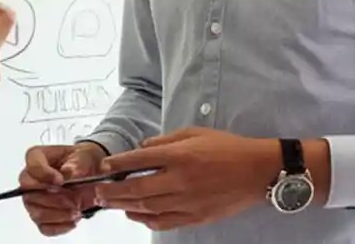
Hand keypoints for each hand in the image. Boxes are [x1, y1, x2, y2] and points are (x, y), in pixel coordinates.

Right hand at [19, 142, 106, 236]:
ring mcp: (34, 199)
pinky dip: (60, 226)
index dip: (43, 174)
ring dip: (58, 214)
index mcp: (38, 157)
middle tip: (73, 199)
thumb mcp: (84, 156)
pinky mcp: (42, 216)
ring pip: (36, 212)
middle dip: (53, 198)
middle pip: (29, 192)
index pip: (32, 164)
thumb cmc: (81, 161)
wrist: (90, 174)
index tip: (60, 180)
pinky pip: (44, 227)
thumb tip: (69, 173)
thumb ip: (77, 163)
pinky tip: (72, 220)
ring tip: (76, 210)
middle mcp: (31, 179)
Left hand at [94, 128, 284, 231]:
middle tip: (97, 191)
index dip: (118, 164)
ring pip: (147, 208)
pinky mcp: (195, 217)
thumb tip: (142, 148)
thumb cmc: (227, 149)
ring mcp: (188, 202)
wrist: (257, 171)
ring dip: (124, 206)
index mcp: (181, 155)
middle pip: (137, 188)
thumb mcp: (195, 133)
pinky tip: (134, 214)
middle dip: (113, 191)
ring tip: (109, 203)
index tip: (105, 166)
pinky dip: (145, 220)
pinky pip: (163, 222)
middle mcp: (181, 180)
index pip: (140, 159)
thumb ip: (166, 140)